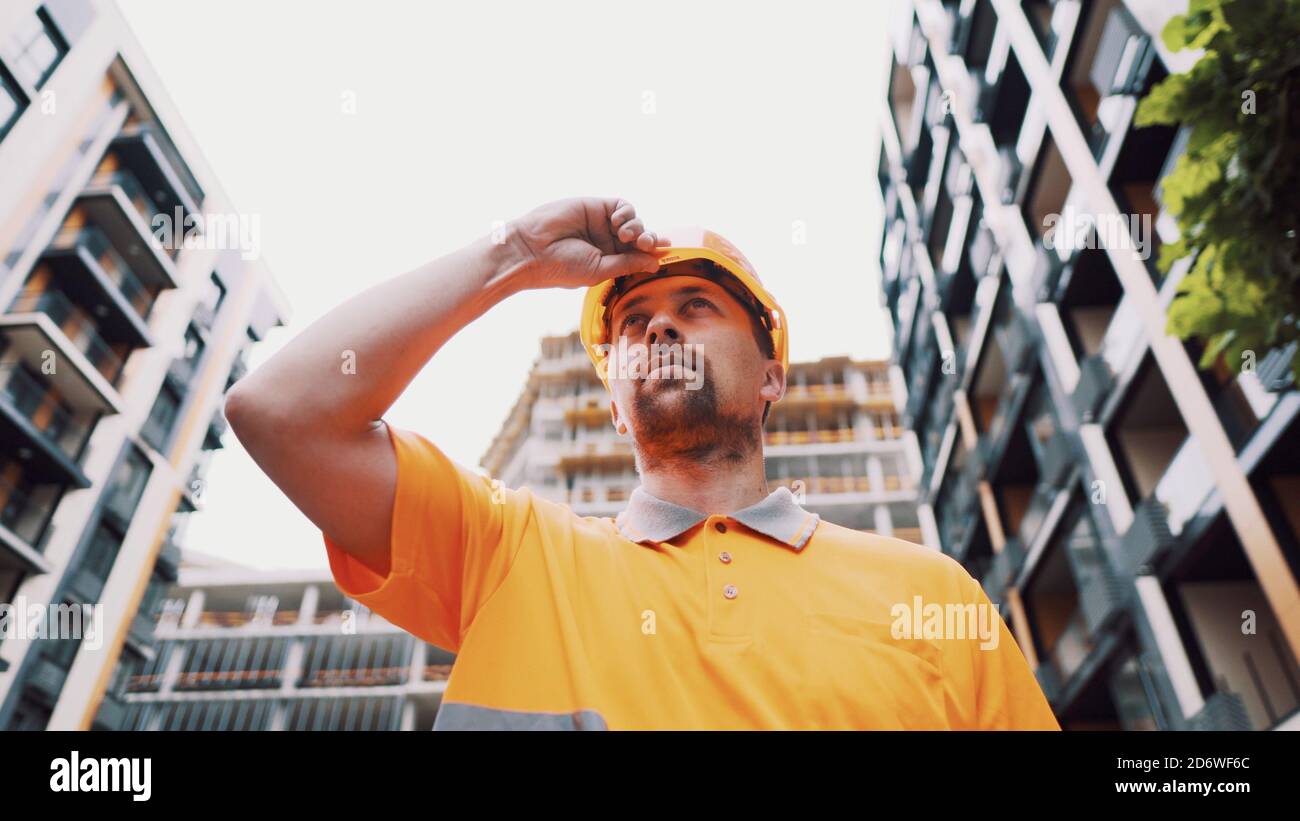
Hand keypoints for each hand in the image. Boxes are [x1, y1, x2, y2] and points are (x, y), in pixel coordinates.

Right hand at [503, 196, 669, 289]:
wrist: (533, 250)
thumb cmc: (562, 267)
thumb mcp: (600, 270)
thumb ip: (628, 263)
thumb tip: (656, 262)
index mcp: (608, 260)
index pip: (637, 255)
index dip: (652, 252)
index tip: (664, 251)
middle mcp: (606, 242)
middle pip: (640, 237)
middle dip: (648, 239)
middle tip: (647, 243)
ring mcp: (601, 223)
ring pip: (634, 220)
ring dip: (637, 226)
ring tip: (625, 235)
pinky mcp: (595, 207)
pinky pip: (622, 205)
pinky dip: (627, 212)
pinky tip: (618, 223)